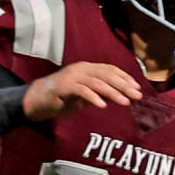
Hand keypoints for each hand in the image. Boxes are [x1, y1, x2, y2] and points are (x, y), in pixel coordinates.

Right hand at [24, 62, 142, 119]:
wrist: (37, 100)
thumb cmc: (63, 98)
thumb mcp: (87, 95)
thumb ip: (101, 93)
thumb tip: (122, 96)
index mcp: (88, 68)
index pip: (110, 69)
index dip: (125, 77)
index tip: (137, 87)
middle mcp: (81, 69)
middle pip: (107, 75)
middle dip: (124, 85)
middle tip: (137, 96)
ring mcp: (72, 76)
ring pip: (97, 82)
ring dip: (113, 92)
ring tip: (125, 102)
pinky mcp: (63, 87)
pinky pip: (82, 91)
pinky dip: (93, 98)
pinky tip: (103, 106)